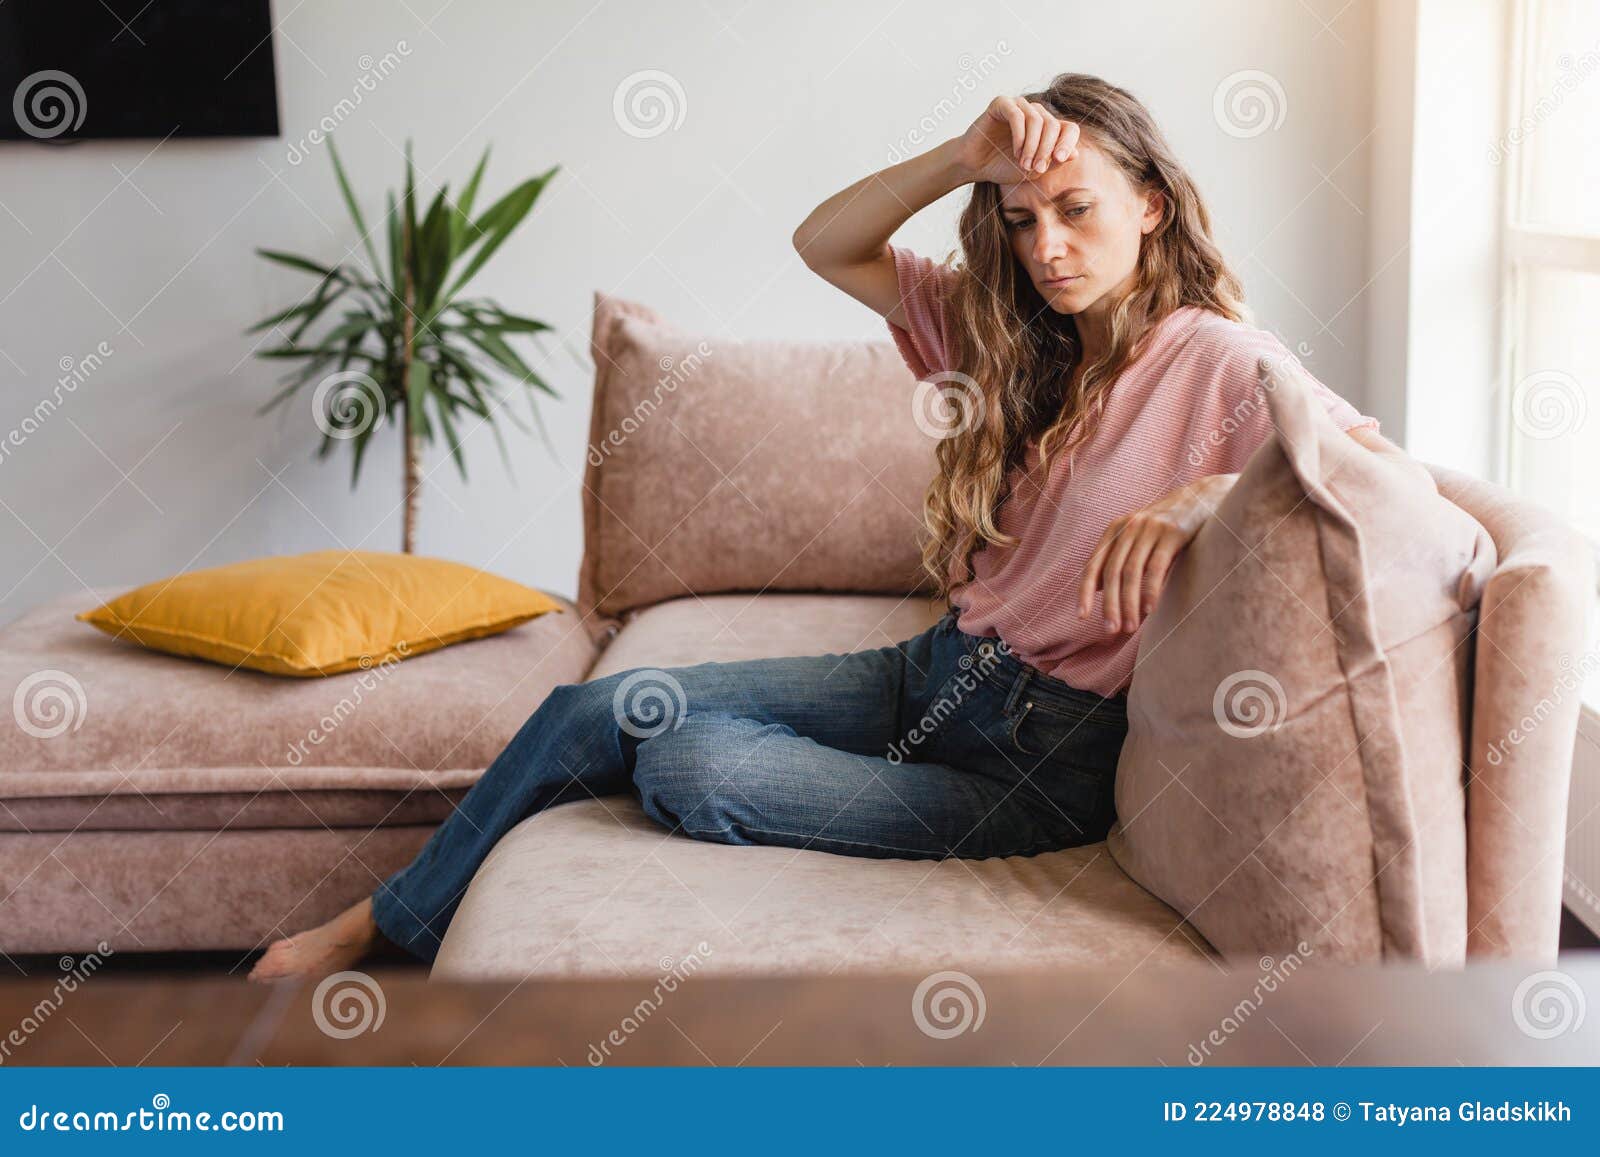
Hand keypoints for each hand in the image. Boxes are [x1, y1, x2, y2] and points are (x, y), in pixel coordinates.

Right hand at [952, 96, 1080, 184]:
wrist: (975, 166)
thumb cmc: (1003, 167)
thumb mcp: (1033, 171)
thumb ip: (1053, 162)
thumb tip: (1075, 154)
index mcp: (1047, 127)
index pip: (1069, 128)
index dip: (1068, 143)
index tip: (1059, 159)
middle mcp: (1036, 112)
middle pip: (1053, 125)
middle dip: (1046, 150)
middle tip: (1035, 169)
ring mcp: (1019, 105)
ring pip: (1037, 120)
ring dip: (1032, 146)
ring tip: (1023, 163)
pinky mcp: (1001, 103)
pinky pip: (1017, 115)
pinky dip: (1020, 136)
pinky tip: (1016, 151)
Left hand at [1077, 475, 1236, 633]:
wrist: (1205, 497)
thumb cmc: (1168, 525)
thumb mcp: (1139, 537)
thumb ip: (1118, 558)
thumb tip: (1095, 587)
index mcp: (1115, 530)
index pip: (1093, 565)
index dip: (1084, 592)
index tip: (1081, 617)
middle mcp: (1129, 527)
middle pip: (1112, 572)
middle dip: (1110, 604)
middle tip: (1111, 630)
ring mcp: (1150, 528)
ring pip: (1132, 572)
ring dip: (1129, 603)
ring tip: (1130, 627)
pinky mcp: (1172, 532)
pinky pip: (1156, 566)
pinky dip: (1151, 590)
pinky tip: (1150, 609)